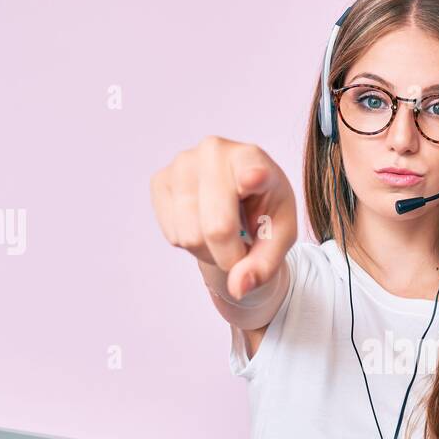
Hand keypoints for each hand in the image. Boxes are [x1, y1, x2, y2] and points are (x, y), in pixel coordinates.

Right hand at [150, 136, 296, 299]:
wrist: (237, 198)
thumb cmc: (264, 210)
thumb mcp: (279, 237)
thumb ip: (265, 265)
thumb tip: (239, 288)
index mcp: (253, 157)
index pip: (249, 168)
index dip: (250, 177)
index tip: (254, 178)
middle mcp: (214, 151)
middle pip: (217, 227)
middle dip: (230, 255)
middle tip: (241, 250)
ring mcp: (182, 163)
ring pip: (189, 236)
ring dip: (208, 252)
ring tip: (223, 236)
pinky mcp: (160, 180)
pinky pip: (172, 234)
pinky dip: (189, 244)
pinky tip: (201, 225)